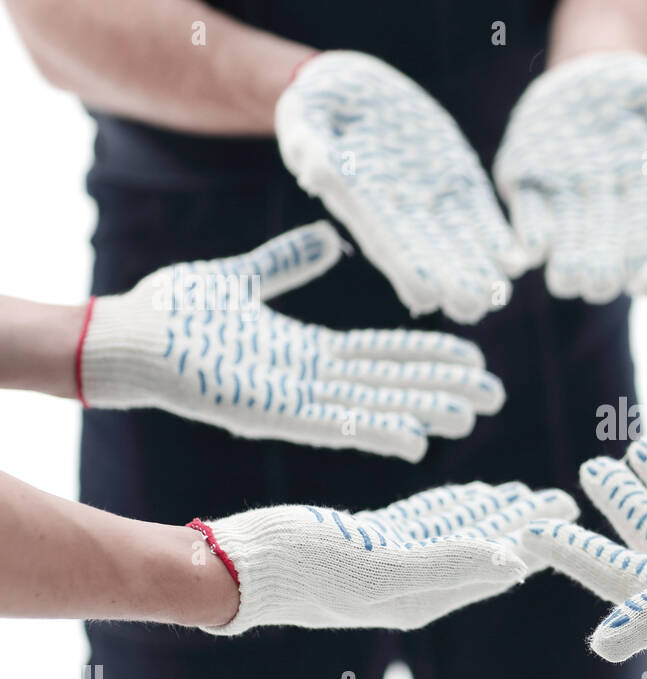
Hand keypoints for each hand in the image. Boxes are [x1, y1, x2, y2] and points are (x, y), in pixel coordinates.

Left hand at [80, 223, 503, 461]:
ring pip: (372, 407)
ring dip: (422, 413)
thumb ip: (286, 264)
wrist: (122, 336)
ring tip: (468, 418)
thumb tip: (331, 240)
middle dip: (442, 388)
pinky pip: (333, 424)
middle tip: (493, 396)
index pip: (381, 353)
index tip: (473, 355)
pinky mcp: (270, 412)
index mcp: (305, 350)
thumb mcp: (242, 279)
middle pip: (391, 384)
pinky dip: (375, 431)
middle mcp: (308, 379)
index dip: (427, 355)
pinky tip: (415, 438)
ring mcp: (291, 398)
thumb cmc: (172, 312)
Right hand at [192, 481, 578, 634]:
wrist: (237, 564)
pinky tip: (473, 495)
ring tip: (526, 495)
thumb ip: (451, 563)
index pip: (493, 568)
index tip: (567, 518)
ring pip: (457, 533)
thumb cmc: (305, 568)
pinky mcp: (367, 541)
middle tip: (563, 499)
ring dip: (493, 513)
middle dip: (523, 524)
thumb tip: (514, 562)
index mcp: (424, 598)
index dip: (532, 542)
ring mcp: (390, 563)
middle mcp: (413, 586)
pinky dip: (452, 507)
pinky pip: (423, 523)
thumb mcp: (385, 566)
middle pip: (483, 549)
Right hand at [276, 51, 524, 320]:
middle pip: (430, 258)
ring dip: (481, 271)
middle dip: (450, 282)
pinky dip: (499, 240)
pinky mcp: (459, 185)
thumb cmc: (320, 104)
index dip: (407, 269)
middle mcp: (402, 215)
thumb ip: (309, 144)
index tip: (427, 293)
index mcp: (363, 203)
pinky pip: (483, 220)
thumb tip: (314, 169)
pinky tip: (519, 260)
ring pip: (461, 247)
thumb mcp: (307, 116)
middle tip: (473, 304)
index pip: (387, 244)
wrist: (355, 89)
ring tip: (500, 290)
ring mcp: (434, 203)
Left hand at [494, 52, 646, 303]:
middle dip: (599, 267)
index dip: (639, 255)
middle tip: (597, 287)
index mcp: (637, 190)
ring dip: (563, 259)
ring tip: (565, 279)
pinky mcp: (524, 178)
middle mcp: (599, 200)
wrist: (582, 71)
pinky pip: (525, 210)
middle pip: (600, 242)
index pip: (642, 231)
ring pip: (563, 236)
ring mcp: (560, 193)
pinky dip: (527, 231)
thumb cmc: (633, 90)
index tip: (639, 278)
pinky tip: (529, 251)